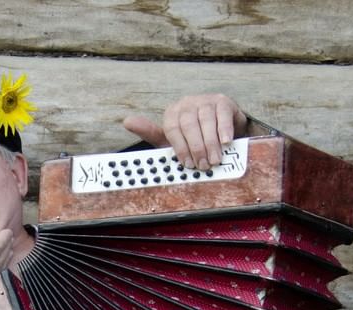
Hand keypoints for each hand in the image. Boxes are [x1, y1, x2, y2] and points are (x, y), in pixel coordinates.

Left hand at [122, 94, 246, 170]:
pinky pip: (222, 116)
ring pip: (206, 121)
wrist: (221, 132)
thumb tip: (126, 121)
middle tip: (203, 165)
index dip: (180, 148)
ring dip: (210, 143)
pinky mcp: (222, 101)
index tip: (187, 164)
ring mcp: (204, 100)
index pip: (171, 129)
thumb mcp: (171, 140)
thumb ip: (151, 134)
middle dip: (196, 148)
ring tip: (215, 159)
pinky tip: (226, 142)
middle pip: (189, 125)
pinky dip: (224, 130)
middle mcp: (186, 104)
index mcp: (171, 113)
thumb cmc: (193, 139)